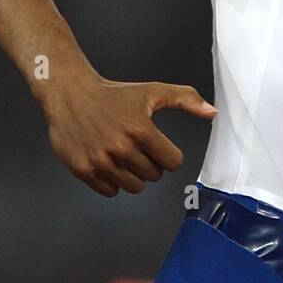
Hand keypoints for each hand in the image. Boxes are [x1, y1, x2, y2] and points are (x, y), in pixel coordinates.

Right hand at [42, 75, 215, 196]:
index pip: (172, 162)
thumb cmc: (112, 94)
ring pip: (133, 187)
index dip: (168, 154)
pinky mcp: (83, 170)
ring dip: (133, 175)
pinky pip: (110, 191)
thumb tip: (212, 112)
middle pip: (154, 176)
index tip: (157, 146)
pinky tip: (107, 162)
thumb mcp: (151, 91)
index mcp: (140, 130)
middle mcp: (120, 147)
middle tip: (137, 147)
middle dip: (150, 164)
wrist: (70, 94)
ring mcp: (100, 161)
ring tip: (123, 155)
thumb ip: (185, 100)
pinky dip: (111, 181)